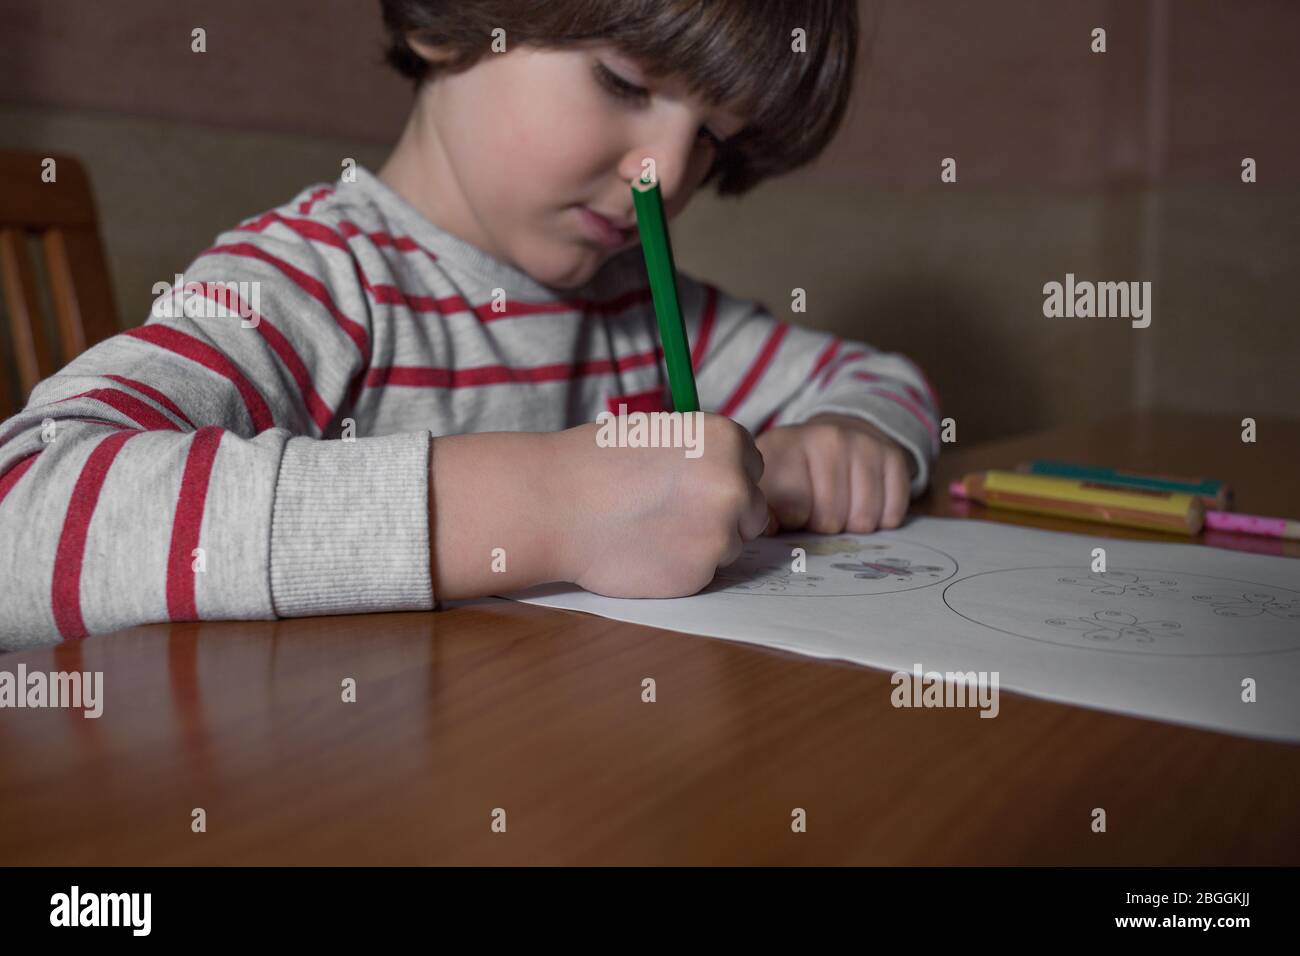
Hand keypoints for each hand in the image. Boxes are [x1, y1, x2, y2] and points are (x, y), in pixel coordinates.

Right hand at [553, 413, 769, 597]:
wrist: (555, 505)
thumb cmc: (597, 463)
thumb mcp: (661, 434)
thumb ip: (704, 455)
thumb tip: (733, 475)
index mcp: (729, 440)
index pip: (753, 467)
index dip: (723, 477)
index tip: (692, 483)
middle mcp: (735, 486)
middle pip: (752, 510)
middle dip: (723, 515)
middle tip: (674, 512)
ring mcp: (720, 534)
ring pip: (729, 545)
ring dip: (701, 543)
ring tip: (651, 529)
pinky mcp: (699, 575)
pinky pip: (703, 573)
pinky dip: (680, 567)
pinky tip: (644, 550)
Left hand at [754, 413, 913, 534]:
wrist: (833, 438)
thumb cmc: (793, 473)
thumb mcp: (765, 484)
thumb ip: (759, 509)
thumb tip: (762, 532)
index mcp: (784, 446)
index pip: (793, 510)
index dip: (793, 521)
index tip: (790, 510)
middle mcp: (825, 438)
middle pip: (830, 519)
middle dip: (823, 525)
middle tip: (818, 509)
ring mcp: (862, 444)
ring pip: (863, 520)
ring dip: (853, 524)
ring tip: (840, 506)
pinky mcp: (892, 455)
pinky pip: (891, 513)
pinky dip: (881, 519)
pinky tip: (865, 502)